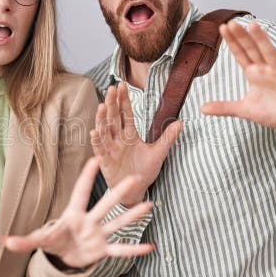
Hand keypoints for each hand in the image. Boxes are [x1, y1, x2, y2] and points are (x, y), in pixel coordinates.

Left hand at [2, 157, 155, 269]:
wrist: (65, 256)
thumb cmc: (54, 241)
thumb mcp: (39, 241)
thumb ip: (24, 241)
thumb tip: (5, 242)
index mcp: (73, 214)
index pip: (80, 192)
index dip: (86, 177)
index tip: (95, 158)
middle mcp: (89, 221)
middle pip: (104, 204)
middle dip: (117, 192)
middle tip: (132, 177)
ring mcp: (98, 234)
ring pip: (116, 223)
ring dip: (131, 216)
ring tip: (148, 205)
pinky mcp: (103, 249)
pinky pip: (120, 250)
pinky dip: (133, 250)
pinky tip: (150, 247)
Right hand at [91, 82, 181, 204]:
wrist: (136, 191)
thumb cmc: (144, 171)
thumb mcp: (158, 153)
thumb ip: (167, 138)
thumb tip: (181, 122)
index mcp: (130, 135)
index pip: (126, 114)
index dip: (124, 100)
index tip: (122, 86)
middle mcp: (118, 140)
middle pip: (114, 118)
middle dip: (112, 104)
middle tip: (111, 89)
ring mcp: (111, 150)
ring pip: (105, 131)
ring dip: (102, 119)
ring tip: (102, 106)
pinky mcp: (105, 162)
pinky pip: (100, 150)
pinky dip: (96, 141)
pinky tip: (94, 131)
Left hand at [201, 21, 275, 142]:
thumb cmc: (272, 112)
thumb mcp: (245, 110)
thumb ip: (225, 107)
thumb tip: (202, 109)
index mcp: (254, 74)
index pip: (240, 54)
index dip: (232, 42)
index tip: (222, 27)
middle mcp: (266, 69)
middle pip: (252, 50)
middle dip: (242, 37)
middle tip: (232, 22)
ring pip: (269, 53)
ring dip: (261, 40)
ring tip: (253, 25)